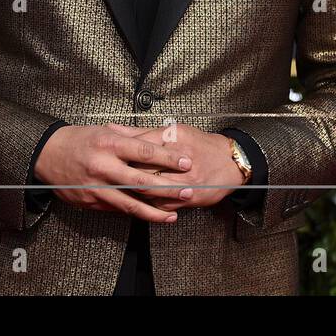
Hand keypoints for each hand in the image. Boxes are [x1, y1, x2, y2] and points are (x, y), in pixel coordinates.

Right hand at [33, 124, 195, 222]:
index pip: (145, 152)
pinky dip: (134, 214)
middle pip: (141, 182)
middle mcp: (103, 166)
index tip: (186, 163)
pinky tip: (148, 216)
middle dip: (168, 188)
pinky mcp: (89, 202)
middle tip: (188, 191)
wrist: (47, 154)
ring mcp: (96, 187)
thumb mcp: (105, 131)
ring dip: (154, 212)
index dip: (168, 159)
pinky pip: (116, 210)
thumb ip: (131, 137)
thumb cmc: (81, 139)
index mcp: (109, 144)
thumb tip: (160, 138)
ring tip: (172, 216)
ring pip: (130, 204)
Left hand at [108, 123, 244, 211]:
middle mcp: (179, 158)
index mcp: (173, 137)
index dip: (120, 154)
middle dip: (122, 174)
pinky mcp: (189, 197)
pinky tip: (137, 202)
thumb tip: (113, 129)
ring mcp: (185, 179)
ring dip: (132, 191)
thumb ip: (141, 132)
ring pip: (150, 188)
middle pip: (142, 168)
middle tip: (107, 177)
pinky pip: (161, 204)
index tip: (105, 157)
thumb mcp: (173, 131)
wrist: (230, 163)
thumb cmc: (200, 144)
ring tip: (118, 190)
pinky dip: (147, 205)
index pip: (139, 146)